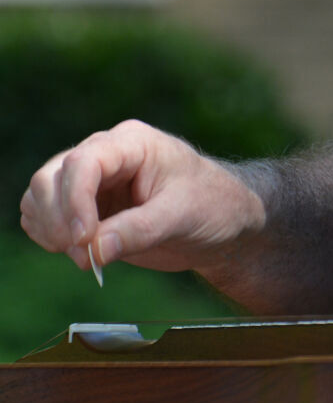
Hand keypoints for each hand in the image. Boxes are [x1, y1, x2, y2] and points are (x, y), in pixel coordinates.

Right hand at [19, 120, 265, 275]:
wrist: (223, 222)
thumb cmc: (213, 206)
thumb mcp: (184, 216)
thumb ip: (140, 230)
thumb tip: (94, 249)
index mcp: (131, 143)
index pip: (83, 162)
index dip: (74, 202)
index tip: (84, 240)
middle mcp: (104, 155)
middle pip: (50, 178)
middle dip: (59, 221)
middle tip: (86, 258)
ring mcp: (90, 180)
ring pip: (40, 196)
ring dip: (50, 230)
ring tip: (86, 258)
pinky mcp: (84, 205)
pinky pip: (43, 214)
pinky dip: (48, 236)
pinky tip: (79, 252)